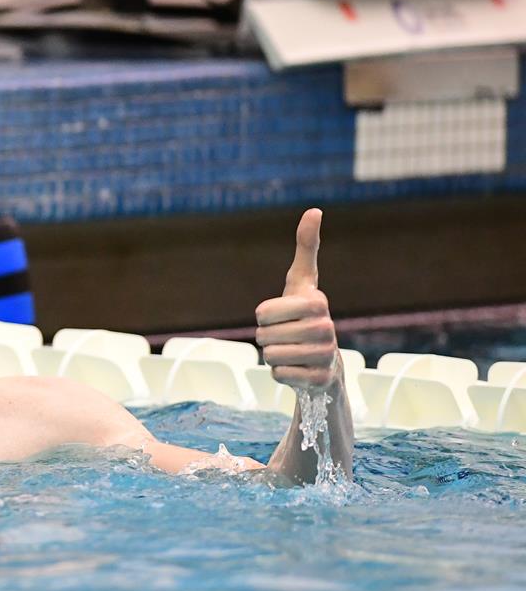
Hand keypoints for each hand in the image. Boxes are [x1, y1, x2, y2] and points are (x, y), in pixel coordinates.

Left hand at [255, 208, 339, 390]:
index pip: (262, 312)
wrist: (323, 359)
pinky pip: (279, 375)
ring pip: (271, 356)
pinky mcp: (321, 380)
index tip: (280, 314)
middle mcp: (326, 328)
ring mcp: (326, 356)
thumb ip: (306, 246)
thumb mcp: (301, 281)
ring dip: (272, 355)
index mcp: (317, 302)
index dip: (263, 315)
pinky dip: (280, 374)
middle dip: (266, 337)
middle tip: (285, 336)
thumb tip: (315, 209)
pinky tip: (297, 369)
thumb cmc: (304, 314)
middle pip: (264, 335)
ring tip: (291, 351)